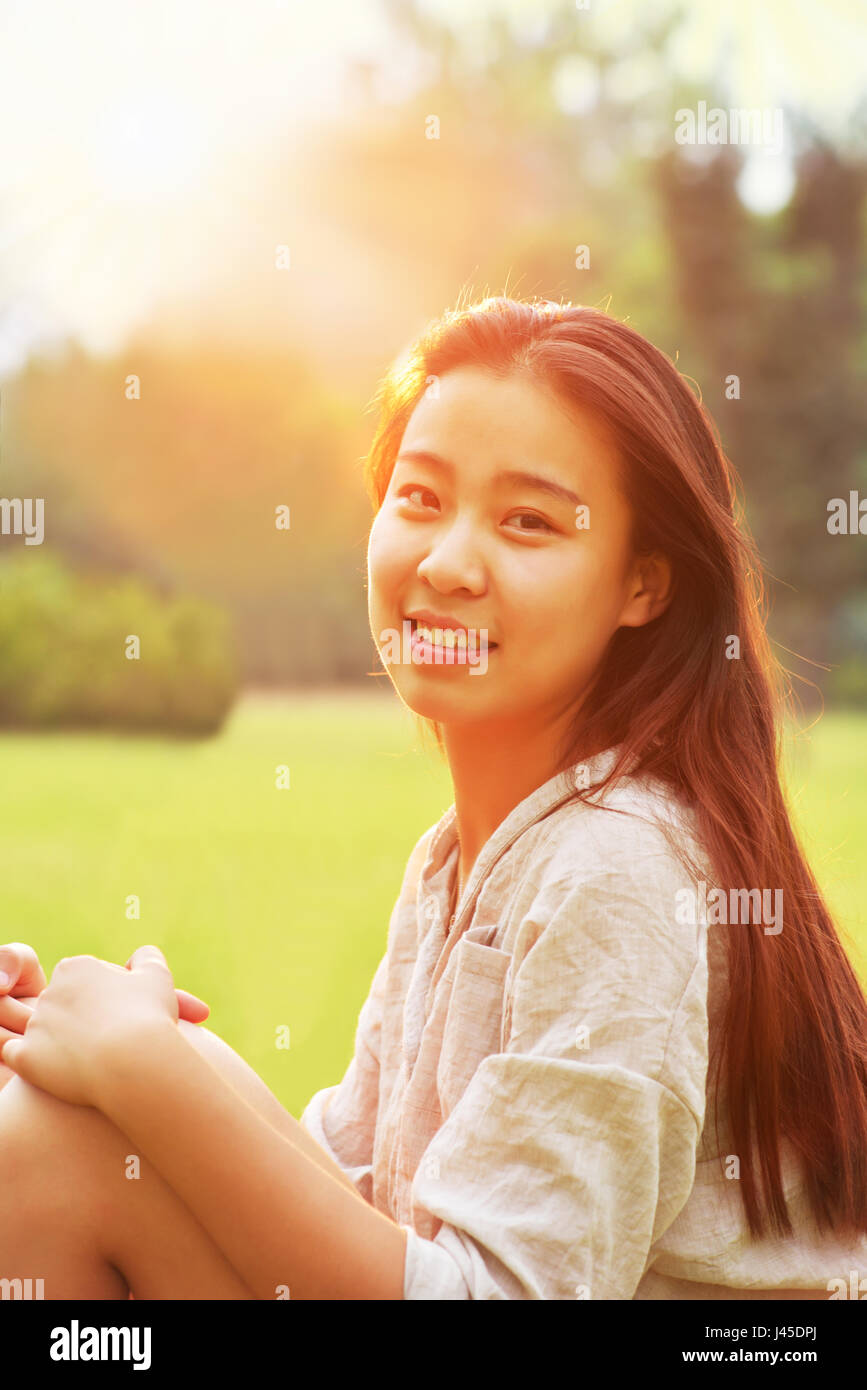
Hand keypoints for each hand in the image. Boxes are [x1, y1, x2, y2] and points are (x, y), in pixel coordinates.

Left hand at [0, 945, 182, 1106]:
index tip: (120, 1015)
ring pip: (44, 1033)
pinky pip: (20, 1058)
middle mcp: (48, 991)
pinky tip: (63, 1070)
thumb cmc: (148, 1017)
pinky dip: (36, 1064)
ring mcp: (34, 1025)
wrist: (133, 1063)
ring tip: (94, 1061)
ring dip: (62, 1044)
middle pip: (62, 1006)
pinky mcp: (25, 1057)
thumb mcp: (157, 977)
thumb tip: (140, 957)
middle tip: (109, 1040)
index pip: (81, 981)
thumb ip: (147, 958)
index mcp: (75, 968)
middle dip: (80, 1021)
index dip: (101, 999)